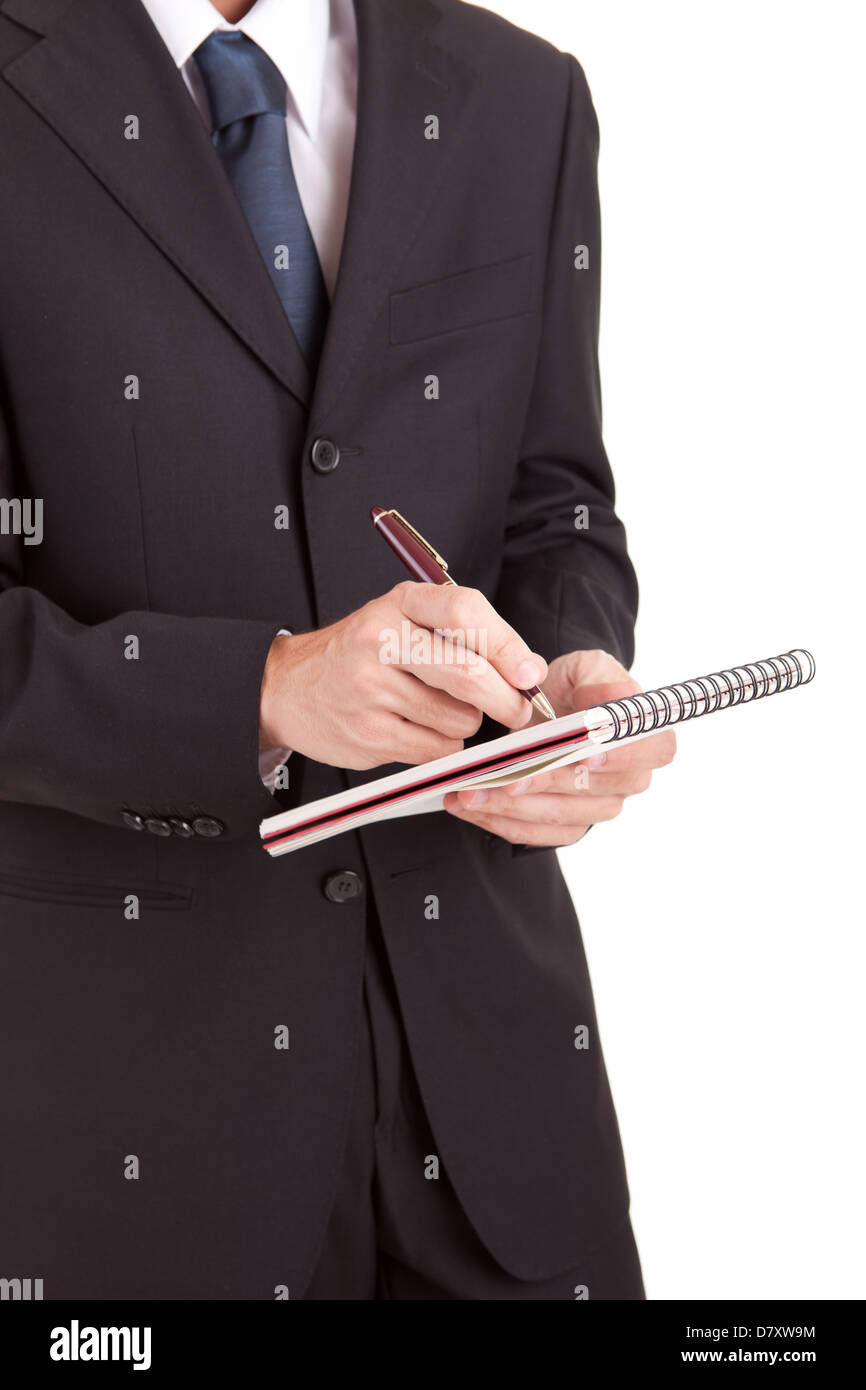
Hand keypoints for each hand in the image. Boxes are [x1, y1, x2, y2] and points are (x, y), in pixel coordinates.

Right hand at [258, 582, 548, 769]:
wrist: (287, 687)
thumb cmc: (359, 654)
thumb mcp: (401, 620)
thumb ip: (461, 635)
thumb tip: (526, 670)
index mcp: (397, 602)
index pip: (465, 612)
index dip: (508, 646)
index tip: (530, 672)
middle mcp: (380, 639)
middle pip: (468, 673)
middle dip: (506, 699)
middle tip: (517, 710)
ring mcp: (370, 689)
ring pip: (458, 719)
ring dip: (466, 723)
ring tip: (438, 710)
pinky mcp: (367, 733)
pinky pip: (436, 749)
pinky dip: (442, 746)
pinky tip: (418, 729)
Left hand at [444, 648, 675, 846]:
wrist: (547, 711)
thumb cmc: (573, 687)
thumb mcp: (585, 668)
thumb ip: (600, 680)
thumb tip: (620, 698)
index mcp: (647, 737)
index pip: (655, 751)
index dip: (624, 756)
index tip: (587, 753)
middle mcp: (628, 780)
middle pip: (594, 790)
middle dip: (545, 783)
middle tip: (506, 776)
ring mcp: (597, 808)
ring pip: (560, 816)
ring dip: (512, 807)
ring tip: (470, 792)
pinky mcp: (566, 827)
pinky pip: (536, 834)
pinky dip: (500, 822)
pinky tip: (471, 806)